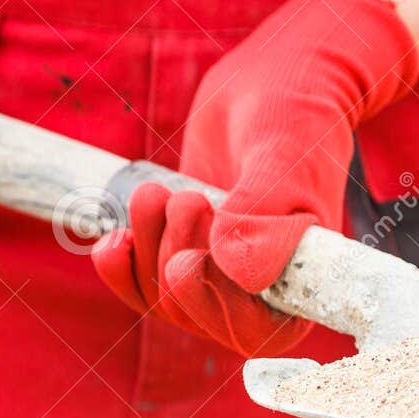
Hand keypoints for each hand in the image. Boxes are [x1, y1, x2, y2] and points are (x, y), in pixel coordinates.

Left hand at [94, 0, 418, 354]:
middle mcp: (265, 290)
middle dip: (175, 260)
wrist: (270, 84)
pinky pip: (142, 286)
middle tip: (187, 197)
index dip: (213, 309)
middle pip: (199, 315)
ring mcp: (222, 275)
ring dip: (147, 248)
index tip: (188, 261)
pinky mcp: (187, 253)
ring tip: (156, 193)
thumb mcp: (286, 155)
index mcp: (305, 280)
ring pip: (164, 299)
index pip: (255, 332)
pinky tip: (113, 236)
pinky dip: (120, 265)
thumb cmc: (294, 116)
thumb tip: (239, 271)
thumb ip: (265, 210)